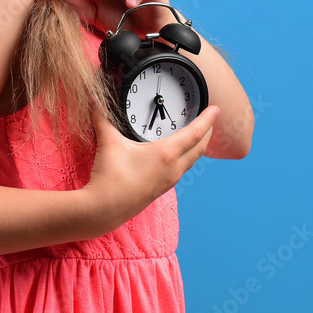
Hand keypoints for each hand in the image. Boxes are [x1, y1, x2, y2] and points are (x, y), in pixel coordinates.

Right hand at [80, 104, 218, 235]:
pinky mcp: (159, 189)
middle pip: (199, 148)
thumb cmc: (111, 177)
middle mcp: (172, 168)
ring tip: (197, 137)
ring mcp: (168, 181)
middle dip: (207, 133)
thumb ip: (103, 119)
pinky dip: (186, 159)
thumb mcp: (108, 142)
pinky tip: (176, 157)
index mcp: (166, 154)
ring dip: (197, 147)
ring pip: (191, 161)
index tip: (216, 110)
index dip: (207, 120)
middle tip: (211, 120)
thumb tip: (96, 103)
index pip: (195, 133)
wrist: (104, 209)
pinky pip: (181, 171)